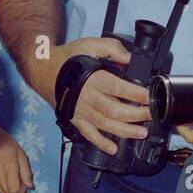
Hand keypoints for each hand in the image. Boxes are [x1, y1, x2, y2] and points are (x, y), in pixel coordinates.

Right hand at [43, 37, 150, 155]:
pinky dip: (100, 143)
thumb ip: (112, 48)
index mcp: (92, 78)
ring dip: (124, 131)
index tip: (150, 97)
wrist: (41, 68)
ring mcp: (80, 110)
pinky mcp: (75, 118)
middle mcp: (87, 97)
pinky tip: (113, 148)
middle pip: (114, 110)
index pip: (118, 88)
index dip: (136, 94)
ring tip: (141, 133)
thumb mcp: (90, 44)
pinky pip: (88, 134)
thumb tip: (129, 58)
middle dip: (136, 115)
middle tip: (151, 115)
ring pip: (105, 125)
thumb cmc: (66, 58)